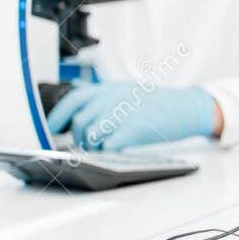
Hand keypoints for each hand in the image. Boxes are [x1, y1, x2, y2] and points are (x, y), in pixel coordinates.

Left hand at [45, 81, 218, 150]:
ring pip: (91, 133)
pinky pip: (109, 145)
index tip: (51, 129)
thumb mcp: (127, 89)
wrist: (187, 107)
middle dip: (78, 136)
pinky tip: (112, 151)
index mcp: (110, 88)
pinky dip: (106, 151)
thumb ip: (102, 93)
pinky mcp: (135, 129)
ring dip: (90, 146)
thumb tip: (76, 93)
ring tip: (99, 148)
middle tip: (82, 144)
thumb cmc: (158, 102)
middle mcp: (114, 98)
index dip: (58, 116)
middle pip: (80, 120)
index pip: (74, 99)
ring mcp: (125, 113)